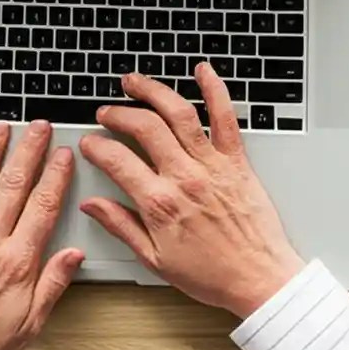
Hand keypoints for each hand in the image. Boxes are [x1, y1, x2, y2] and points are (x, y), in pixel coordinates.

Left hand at [0, 121, 82, 349]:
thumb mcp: (32, 322)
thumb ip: (54, 283)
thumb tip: (75, 253)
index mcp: (17, 263)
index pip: (42, 206)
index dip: (56, 175)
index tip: (64, 153)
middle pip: (13, 186)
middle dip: (28, 150)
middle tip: (38, 126)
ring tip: (1, 127)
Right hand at [79, 66, 304, 317]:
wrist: (259, 278)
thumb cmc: (213, 274)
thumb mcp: (155, 260)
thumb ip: (121, 226)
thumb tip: (93, 205)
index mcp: (160, 204)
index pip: (117, 162)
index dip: (97, 147)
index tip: (89, 143)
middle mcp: (185, 178)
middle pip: (144, 128)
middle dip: (119, 114)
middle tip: (106, 112)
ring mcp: (213, 165)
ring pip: (179, 115)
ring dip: (153, 92)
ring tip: (135, 82)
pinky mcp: (238, 161)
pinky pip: (226, 118)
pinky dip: (216, 90)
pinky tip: (204, 71)